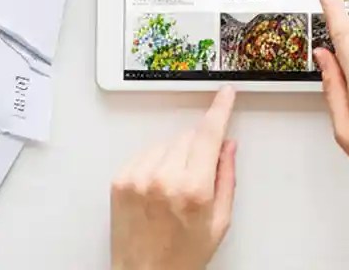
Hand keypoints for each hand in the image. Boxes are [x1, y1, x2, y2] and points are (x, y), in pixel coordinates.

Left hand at [110, 88, 236, 269]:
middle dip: (198, 147)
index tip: (225, 94)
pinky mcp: (120, 179)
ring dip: (174, 156)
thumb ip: (226, 178)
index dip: (220, 110)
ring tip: (174, 190)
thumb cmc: (183, 255)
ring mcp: (138, 177)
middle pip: (187, 137)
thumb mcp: (219, 221)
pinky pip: (144, 154)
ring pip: (165, 143)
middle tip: (198, 176)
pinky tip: (157, 189)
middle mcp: (164, 179)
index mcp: (194, 189)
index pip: (209, 135)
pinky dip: (154, 164)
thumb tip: (228, 145)